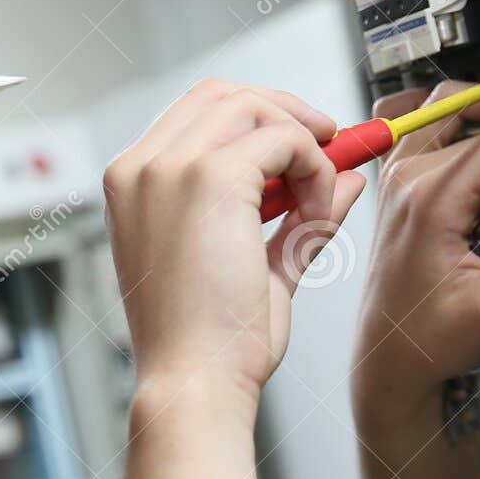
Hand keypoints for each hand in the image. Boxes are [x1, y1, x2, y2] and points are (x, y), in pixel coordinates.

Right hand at [103, 79, 367, 413]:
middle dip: (287, 112)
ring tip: (315, 204)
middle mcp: (140, 168)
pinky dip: (314, 169)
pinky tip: (312, 215)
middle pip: (223, 94)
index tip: (307, 143)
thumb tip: (345, 180)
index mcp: (134, 186)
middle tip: (331, 147)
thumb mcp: (259, 267)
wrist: (195, 384)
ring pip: (255, 108)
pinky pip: (283, 140)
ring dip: (304, 145)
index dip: (259, 116)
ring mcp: (169, 168)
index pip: (198, 114)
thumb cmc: (212, 346)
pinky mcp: (209, 178)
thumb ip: (298, 220)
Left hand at [348, 78, 479, 438]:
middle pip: (476, 109)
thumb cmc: (427, 342)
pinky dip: (446, 118)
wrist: (386, 362)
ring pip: (442, 107)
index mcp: (433, 203)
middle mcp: (408, 181)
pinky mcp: (394, 189)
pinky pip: (412, 126)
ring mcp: (396, 180)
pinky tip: (474, 134)